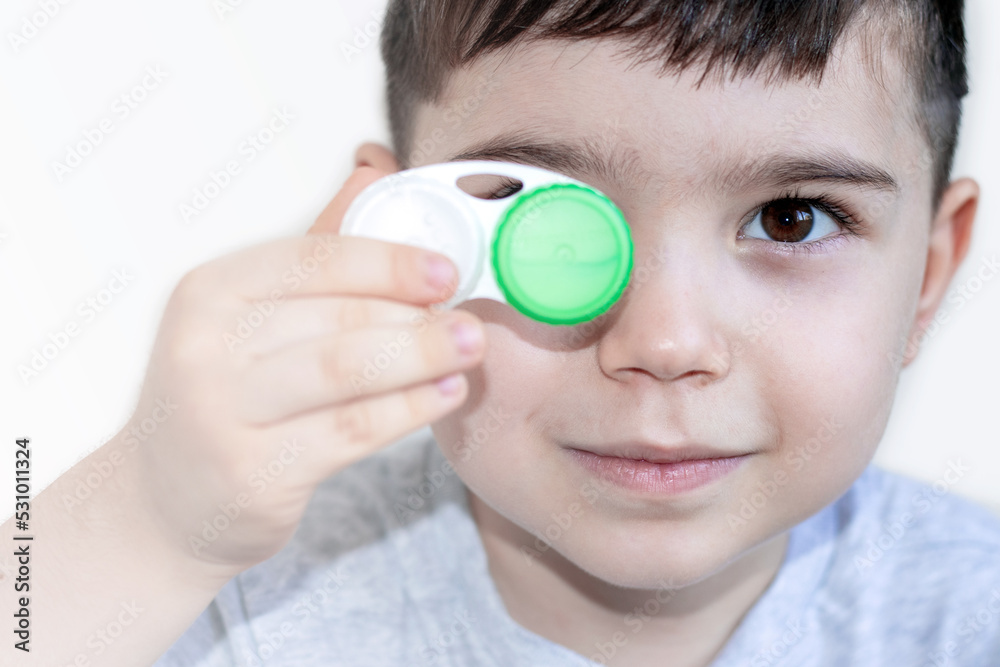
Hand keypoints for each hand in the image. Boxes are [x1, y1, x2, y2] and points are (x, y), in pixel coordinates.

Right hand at [129, 165, 485, 574]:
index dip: (389, 261)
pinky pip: (353, 431)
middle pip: (337, 317)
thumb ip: (317, 247)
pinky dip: (410, 409)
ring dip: (422, 357)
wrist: (167, 498)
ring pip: (347, 372)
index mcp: (208, 291)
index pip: (311, 258)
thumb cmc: (227, 393)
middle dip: (417, 316)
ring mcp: (223, 414)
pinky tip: (446, 395)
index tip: (447, 270)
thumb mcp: (252, 316)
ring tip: (470, 350)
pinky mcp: (254, 473)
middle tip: (470, 319)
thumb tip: (376, 168)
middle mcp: (204, 347)